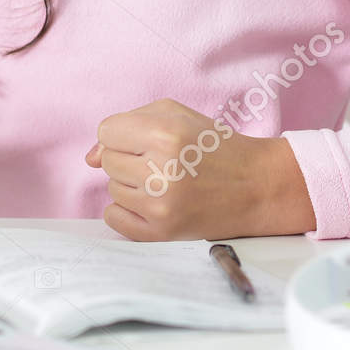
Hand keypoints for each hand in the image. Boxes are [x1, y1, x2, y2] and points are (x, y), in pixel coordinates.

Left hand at [83, 98, 316, 240]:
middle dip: (130, 159)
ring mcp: (161, 205)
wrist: (259, 186)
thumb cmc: (215, 146)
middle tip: (164, 163)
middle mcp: (161, 170)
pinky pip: (114, 218)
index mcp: (165, 135)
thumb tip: (90, 158)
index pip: (106, 132)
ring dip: (133, 184)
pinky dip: (127, 211)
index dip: (125, 135)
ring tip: (166, 182)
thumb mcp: (176, 116)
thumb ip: (127, 124)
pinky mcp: (162, 233)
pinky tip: (154, 203)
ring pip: (113, 188)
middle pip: (108, 161)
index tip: (148, 141)